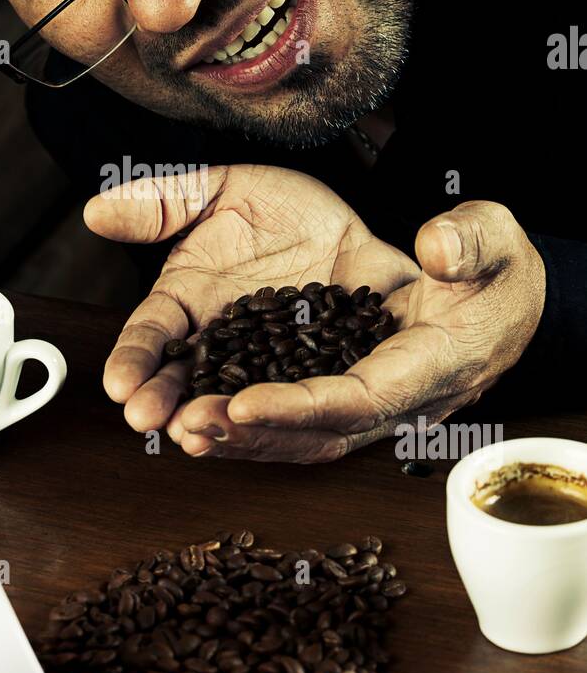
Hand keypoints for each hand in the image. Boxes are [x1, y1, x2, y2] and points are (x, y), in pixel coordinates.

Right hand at [83, 164, 419, 452]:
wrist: (359, 225)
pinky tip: (258, 425)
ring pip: (237, 403)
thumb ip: (164, 203)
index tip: (118, 383)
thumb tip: (95, 211)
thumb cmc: (286, 211)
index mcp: (188, 303)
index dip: (134, 359)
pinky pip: (300, 405)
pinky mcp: (320, 382)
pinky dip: (280, 419)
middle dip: (165, 403)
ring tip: (192, 435)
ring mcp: (269, 368)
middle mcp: (223, 345)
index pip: (152, 336)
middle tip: (148, 420)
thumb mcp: (223, 191)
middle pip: (186, 381)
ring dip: (214, 421)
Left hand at [185, 199, 545, 462]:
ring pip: (297, 435)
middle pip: (317, 433)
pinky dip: (246, 420)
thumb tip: (435, 248)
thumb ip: (469, 239)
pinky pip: (292, 417)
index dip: (299, 407)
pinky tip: (194, 410)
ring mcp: (368, 404)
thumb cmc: (494, 268)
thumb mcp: (492, 237)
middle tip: (186, 424)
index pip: (360, 398)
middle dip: (251, 434)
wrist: (498, 296)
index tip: (240, 403)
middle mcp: (396, 400)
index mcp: (432, 365)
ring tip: (175, 424)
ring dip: (238, 436)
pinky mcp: (343, 390)